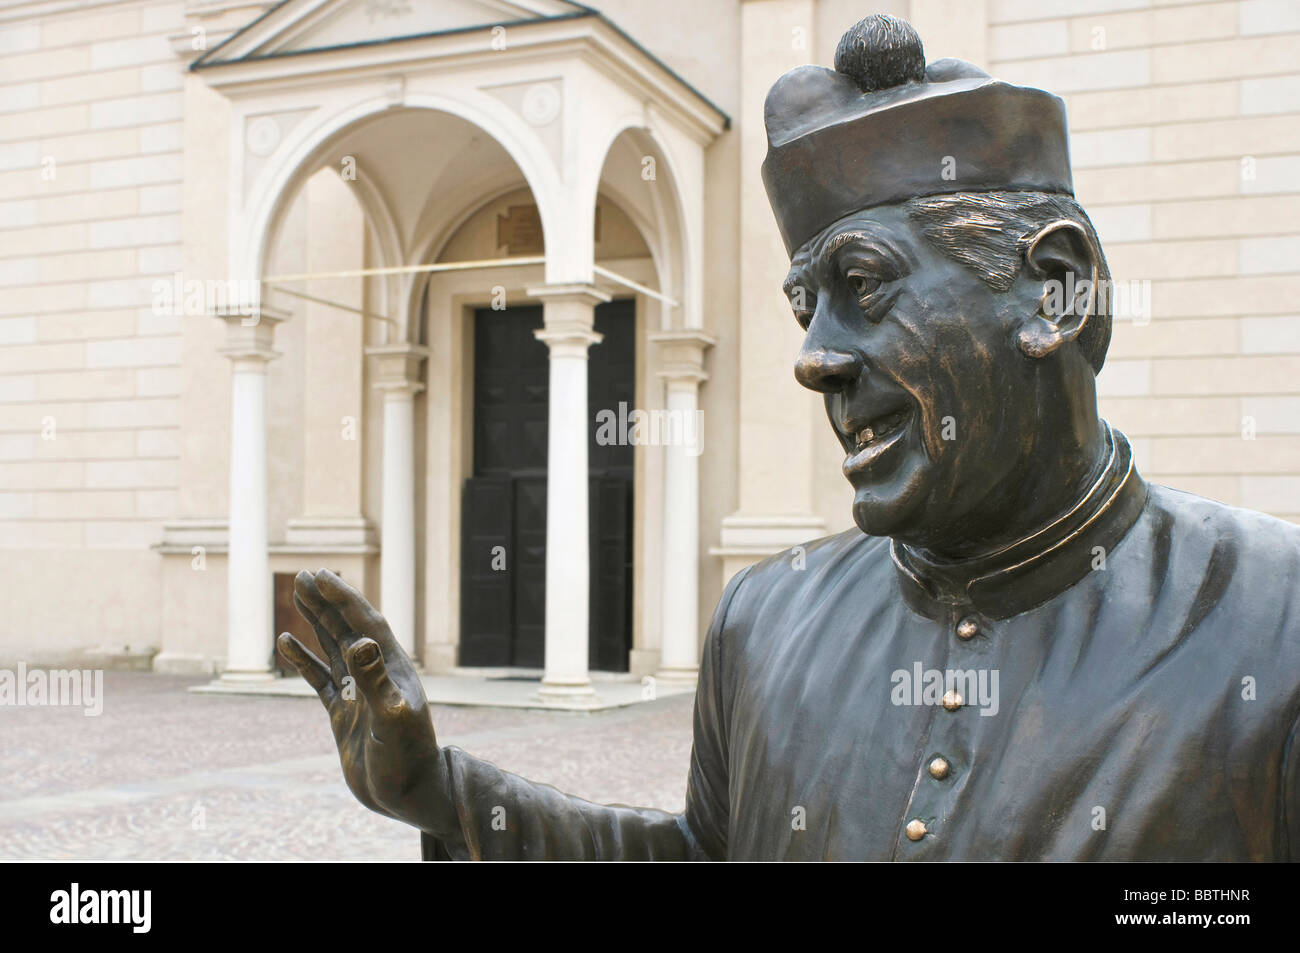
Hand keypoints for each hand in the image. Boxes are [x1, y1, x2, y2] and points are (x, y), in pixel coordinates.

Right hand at [280, 569, 446, 832]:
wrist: (407, 795)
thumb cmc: (407, 758)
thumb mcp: (391, 717)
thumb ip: (375, 680)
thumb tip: (359, 641)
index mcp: (392, 668)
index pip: (365, 623)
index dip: (344, 598)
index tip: (321, 575)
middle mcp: (376, 674)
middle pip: (347, 628)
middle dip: (327, 601)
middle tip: (303, 574)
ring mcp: (359, 693)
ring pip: (333, 648)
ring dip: (316, 621)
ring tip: (297, 594)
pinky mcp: (344, 714)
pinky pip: (320, 680)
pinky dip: (303, 661)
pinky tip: (285, 643)